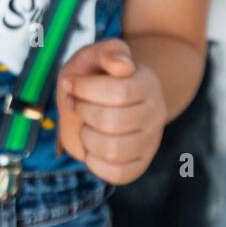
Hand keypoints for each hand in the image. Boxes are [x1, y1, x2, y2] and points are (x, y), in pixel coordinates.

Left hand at [55, 38, 166, 184]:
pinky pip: (116, 174)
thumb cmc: (97, 77)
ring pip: (113, 150)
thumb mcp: (95, 56)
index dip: (85, 89)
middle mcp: (154, 114)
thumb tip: (122, 66)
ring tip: (86, 127)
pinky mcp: (139, 165)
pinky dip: (94, 162)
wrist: (106, 101)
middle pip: (111, 122)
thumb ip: (107, 52)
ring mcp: (150, 141)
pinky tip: (92, 146)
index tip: (71, 84)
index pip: (118, 92)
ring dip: (87, 138)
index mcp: (145, 84)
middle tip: (78, 105)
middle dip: (83, 112)